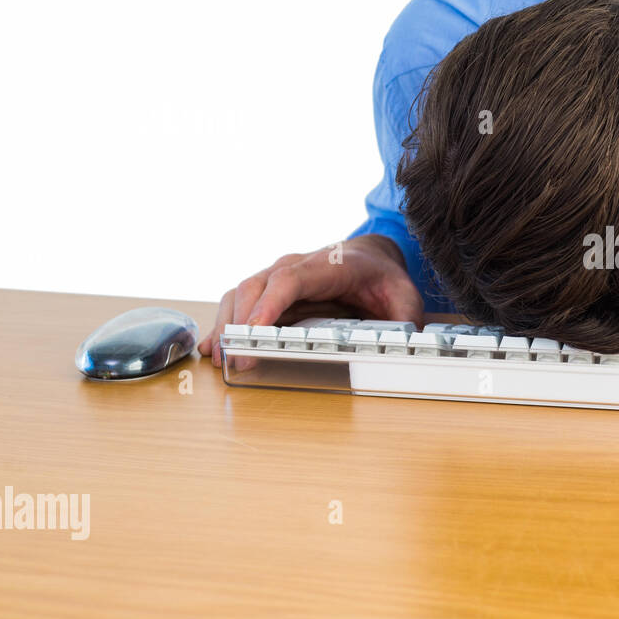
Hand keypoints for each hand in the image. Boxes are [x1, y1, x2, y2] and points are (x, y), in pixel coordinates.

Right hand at [197, 234, 424, 366]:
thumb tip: (406, 343)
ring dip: (227, 324)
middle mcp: (295, 266)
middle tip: (236, 360)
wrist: (370, 258)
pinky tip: (212, 347)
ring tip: (220, 359)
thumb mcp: (405, 296)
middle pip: (258, 287)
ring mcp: (278, 277)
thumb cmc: (383, 278)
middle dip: (242, 323)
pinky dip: (224, 323)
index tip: (254, 331)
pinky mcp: (270, 291)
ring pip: (241, 293)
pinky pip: (239, 302)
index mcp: (328, 264)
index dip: (270, 304)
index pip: (291, 279)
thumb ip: (406, 319)